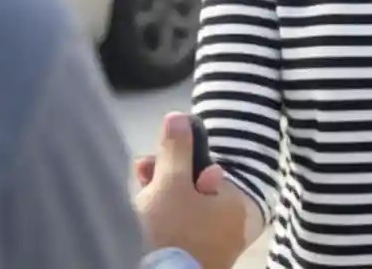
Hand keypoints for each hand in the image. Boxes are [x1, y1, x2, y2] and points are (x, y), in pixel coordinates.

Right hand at [134, 113, 249, 268]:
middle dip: (166, 177)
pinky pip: (179, 233)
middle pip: (197, 191)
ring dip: (160, 196)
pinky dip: (162, 222)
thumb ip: (176, 149)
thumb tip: (179, 117)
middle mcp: (232, 230)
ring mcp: (214, 251)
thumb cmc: (169, 231)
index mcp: (235, 207)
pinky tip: (141, 216)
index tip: (157, 158)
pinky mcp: (193, 263)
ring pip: (185, 212)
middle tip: (142, 172)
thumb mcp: (170, 182)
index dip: (182, 159)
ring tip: (137, 192)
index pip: (211, 170)